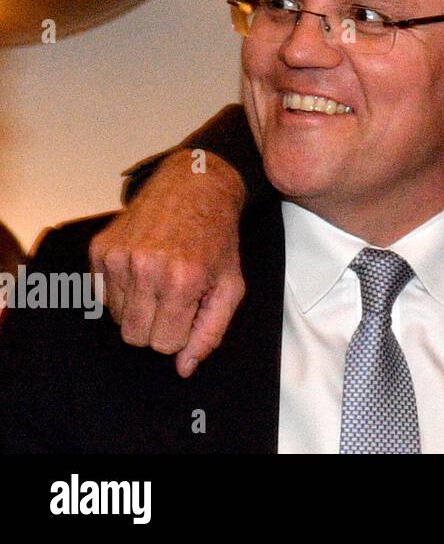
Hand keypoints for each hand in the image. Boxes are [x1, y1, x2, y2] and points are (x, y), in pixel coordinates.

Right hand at [89, 150, 246, 377]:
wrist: (195, 187)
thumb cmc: (216, 238)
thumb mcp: (231, 285)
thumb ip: (211, 331)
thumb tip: (184, 368)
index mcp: (182, 281)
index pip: (164, 344)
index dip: (180, 332)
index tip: (190, 309)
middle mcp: (146, 269)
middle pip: (135, 337)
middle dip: (157, 325)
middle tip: (175, 298)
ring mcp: (118, 257)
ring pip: (117, 319)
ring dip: (139, 307)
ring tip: (161, 278)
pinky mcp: (99, 249)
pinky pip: (102, 296)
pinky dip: (121, 290)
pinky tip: (143, 267)